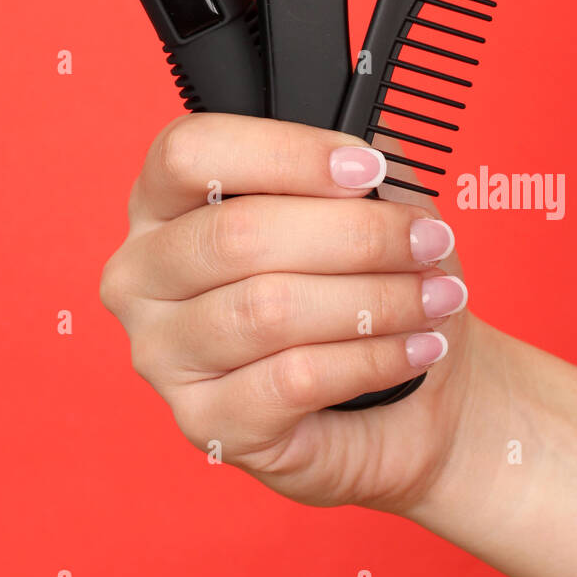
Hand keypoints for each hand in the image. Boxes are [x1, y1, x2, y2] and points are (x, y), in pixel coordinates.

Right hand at [100, 112, 474, 512]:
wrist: (398, 395)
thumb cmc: (362, 278)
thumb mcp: (360, 197)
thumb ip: (350, 159)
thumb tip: (364, 157)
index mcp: (162, 199)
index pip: (190, 154)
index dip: (284, 154)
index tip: (367, 170)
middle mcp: (142, 272)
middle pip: (236, 234)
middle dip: (354, 235)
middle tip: (426, 239)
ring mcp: (162, 353)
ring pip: (268, 309)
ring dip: (373, 299)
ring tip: (434, 295)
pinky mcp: (204, 422)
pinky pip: (293, 380)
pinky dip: (371, 358)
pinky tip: (417, 345)